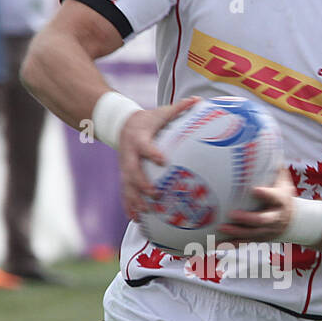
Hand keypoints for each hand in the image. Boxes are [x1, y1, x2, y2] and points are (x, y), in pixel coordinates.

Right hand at [119, 96, 200, 219]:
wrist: (121, 125)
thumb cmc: (148, 120)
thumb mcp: (161, 113)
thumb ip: (179, 109)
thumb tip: (200, 101)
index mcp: (139, 138)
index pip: (145, 146)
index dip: (152, 152)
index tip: (162, 160)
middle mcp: (129, 155)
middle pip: (133, 171)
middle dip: (142, 184)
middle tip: (154, 194)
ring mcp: (125, 168)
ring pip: (127, 186)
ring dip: (134, 200)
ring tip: (144, 213)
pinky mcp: (124, 177)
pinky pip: (125, 193)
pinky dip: (129, 206)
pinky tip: (135, 219)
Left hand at [215, 168, 297, 242]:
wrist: (294, 220)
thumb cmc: (282, 192)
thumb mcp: (283, 178)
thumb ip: (273, 163)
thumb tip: (262, 138)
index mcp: (281, 200)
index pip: (274, 197)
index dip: (266, 195)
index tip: (254, 190)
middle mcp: (275, 217)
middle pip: (263, 220)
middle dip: (248, 219)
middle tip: (233, 213)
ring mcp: (266, 230)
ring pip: (252, 234)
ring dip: (236, 232)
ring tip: (220, 228)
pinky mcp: (258, 238)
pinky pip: (243, 242)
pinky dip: (230, 244)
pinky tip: (215, 245)